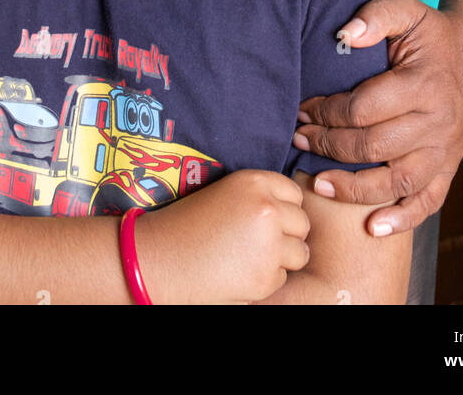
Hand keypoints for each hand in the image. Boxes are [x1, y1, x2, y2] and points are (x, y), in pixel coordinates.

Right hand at [136, 170, 309, 304]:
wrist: (159, 259)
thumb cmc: (188, 225)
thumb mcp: (225, 193)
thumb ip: (258, 196)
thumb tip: (291, 208)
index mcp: (254, 181)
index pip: (294, 193)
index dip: (282, 209)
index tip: (265, 219)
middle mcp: (267, 208)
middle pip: (302, 223)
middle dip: (286, 235)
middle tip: (256, 243)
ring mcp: (269, 243)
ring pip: (300, 253)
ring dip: (281, 259)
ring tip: (248, 258)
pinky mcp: (266, 276)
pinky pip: (282, 278)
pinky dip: (266, 280)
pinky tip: (239, 273)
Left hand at [294, 0, 462, 234]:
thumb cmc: (431, 34)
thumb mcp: (407, 11)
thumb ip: (375, 16)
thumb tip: (343, 35)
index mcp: (424, 84)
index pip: (364, 108)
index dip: (326, 112)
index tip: (302, 110)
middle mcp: (438, 122)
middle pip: (374, 147)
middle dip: (329, 146)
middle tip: (299, 140)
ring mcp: (446, 150)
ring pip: (397, 180)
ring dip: (354, 188)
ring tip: (317, 183)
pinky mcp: (450, 167)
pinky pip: (428, 201)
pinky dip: (402, 218)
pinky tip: (373, 228)